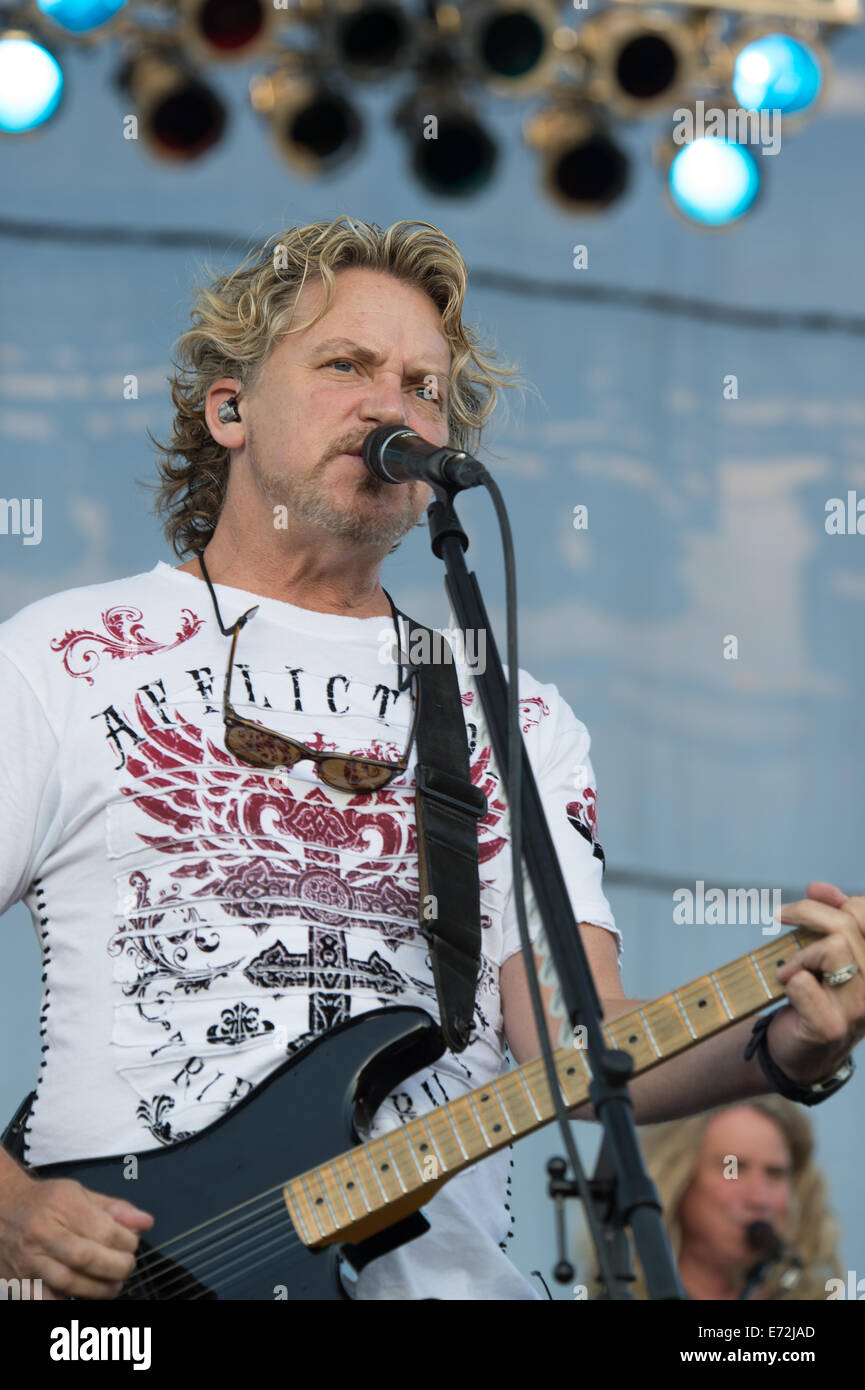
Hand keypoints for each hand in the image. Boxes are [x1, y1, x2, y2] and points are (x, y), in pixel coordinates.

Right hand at [0, 1168, 153, 1298]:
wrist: (1, 1209)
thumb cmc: (45, 1201)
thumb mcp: (80, 1193)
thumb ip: (114, 1208)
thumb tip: (145, 1222)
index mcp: (62, 1205)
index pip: (102, 1230)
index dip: (126, 1241)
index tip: (133, 1243)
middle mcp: (43, 1233)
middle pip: (85, 1258)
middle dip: (115, 1267)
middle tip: (127, 1267)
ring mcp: (29, 1259)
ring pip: (66, 1282)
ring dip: (97, 1289)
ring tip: (113, 1286)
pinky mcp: (20, 1280)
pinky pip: (45, 1299)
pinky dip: (66, 1301)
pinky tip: (84, 1296)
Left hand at [766, 881, 864, 1084]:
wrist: (799, 1053)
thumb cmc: (814, 998)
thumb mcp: (825, 955)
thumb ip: (831, 920)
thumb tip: (818, 887)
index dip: (839, 900)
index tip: (811, 896)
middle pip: (847, 925)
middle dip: (807, 913)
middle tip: (780, 916)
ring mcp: (859, 1010)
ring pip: (834, 949)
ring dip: (801, 952)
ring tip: (788, 966)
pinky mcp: (830, 1027)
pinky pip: (805, 983)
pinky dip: (789, 978)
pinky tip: (787, 986)